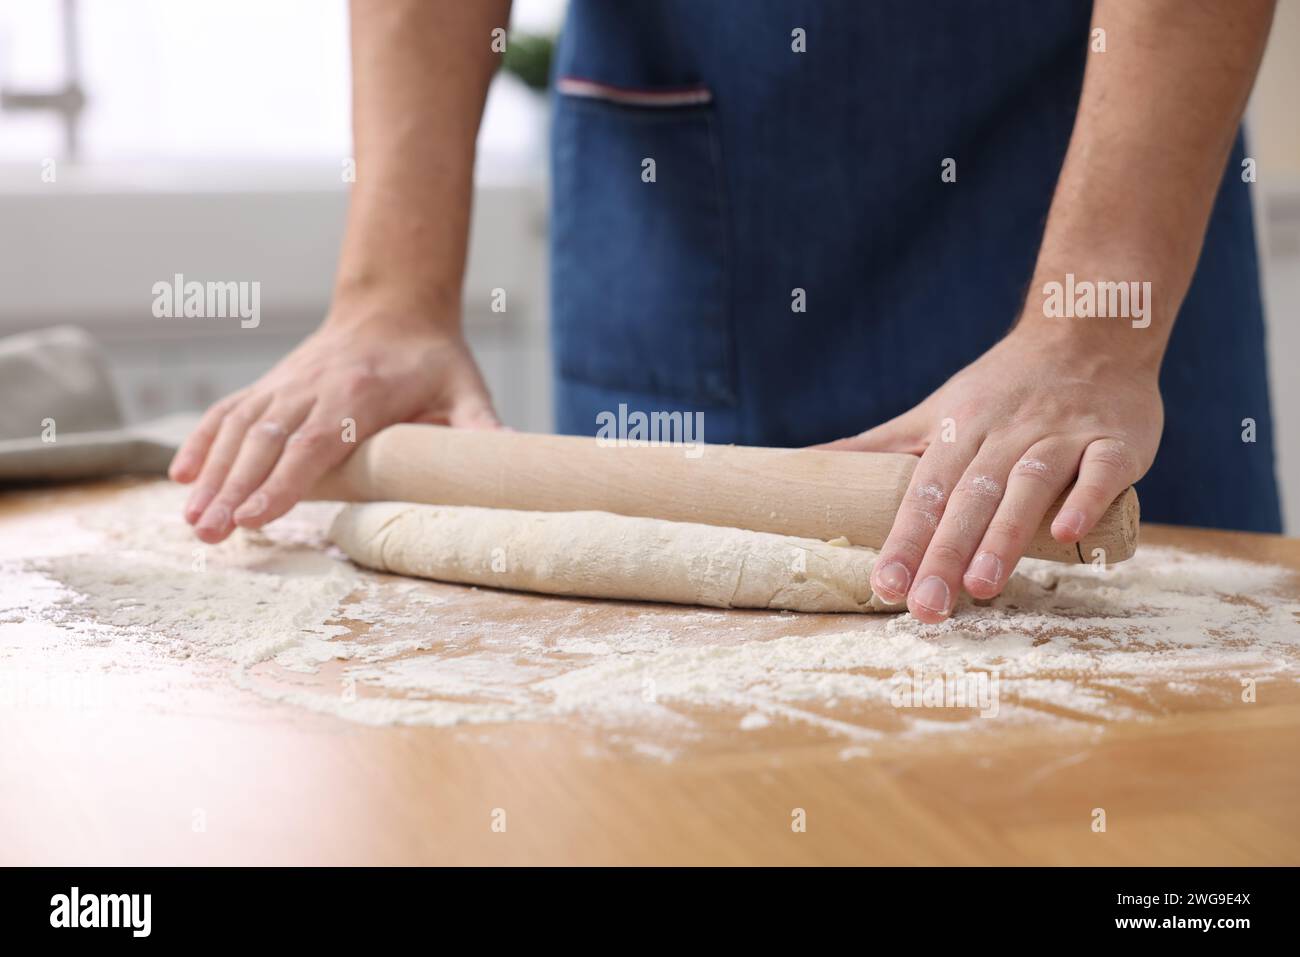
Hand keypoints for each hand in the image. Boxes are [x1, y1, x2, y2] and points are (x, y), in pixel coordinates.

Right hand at [169, 312, 499, 543]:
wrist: (395, 307)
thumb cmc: (433, 358)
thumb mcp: (465, 389)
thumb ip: (482, 426)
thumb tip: (516, 458)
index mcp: (359, 393)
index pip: (315, 443)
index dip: (284, 481)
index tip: (257, 516)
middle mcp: (312, 387)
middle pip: (266, 443)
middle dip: (235, 490)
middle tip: (211, 533)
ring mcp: (286, 385)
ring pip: (240, 430)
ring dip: (212, 475)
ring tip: (193, 520)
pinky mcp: (271, 386)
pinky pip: (229, 413)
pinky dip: (202, 442)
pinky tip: (182, 477)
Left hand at [818, 328, 1162, 621]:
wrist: (1087, 329)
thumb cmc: (1001, 386)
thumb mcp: (934, 409)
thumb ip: (877, 446)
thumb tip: (803, 461)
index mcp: (958, 430)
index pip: (924, 492)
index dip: (904, 539)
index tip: (885, 584)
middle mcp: (1006, 434)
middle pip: (970, 497)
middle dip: (945, 553)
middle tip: (926, 607)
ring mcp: (1063, 435)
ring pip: (1029, 486)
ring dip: (1005, 535)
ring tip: (981, 586)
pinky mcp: (1116, 440)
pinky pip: (1101, 471)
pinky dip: (1086, 500)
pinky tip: (1068, 535)